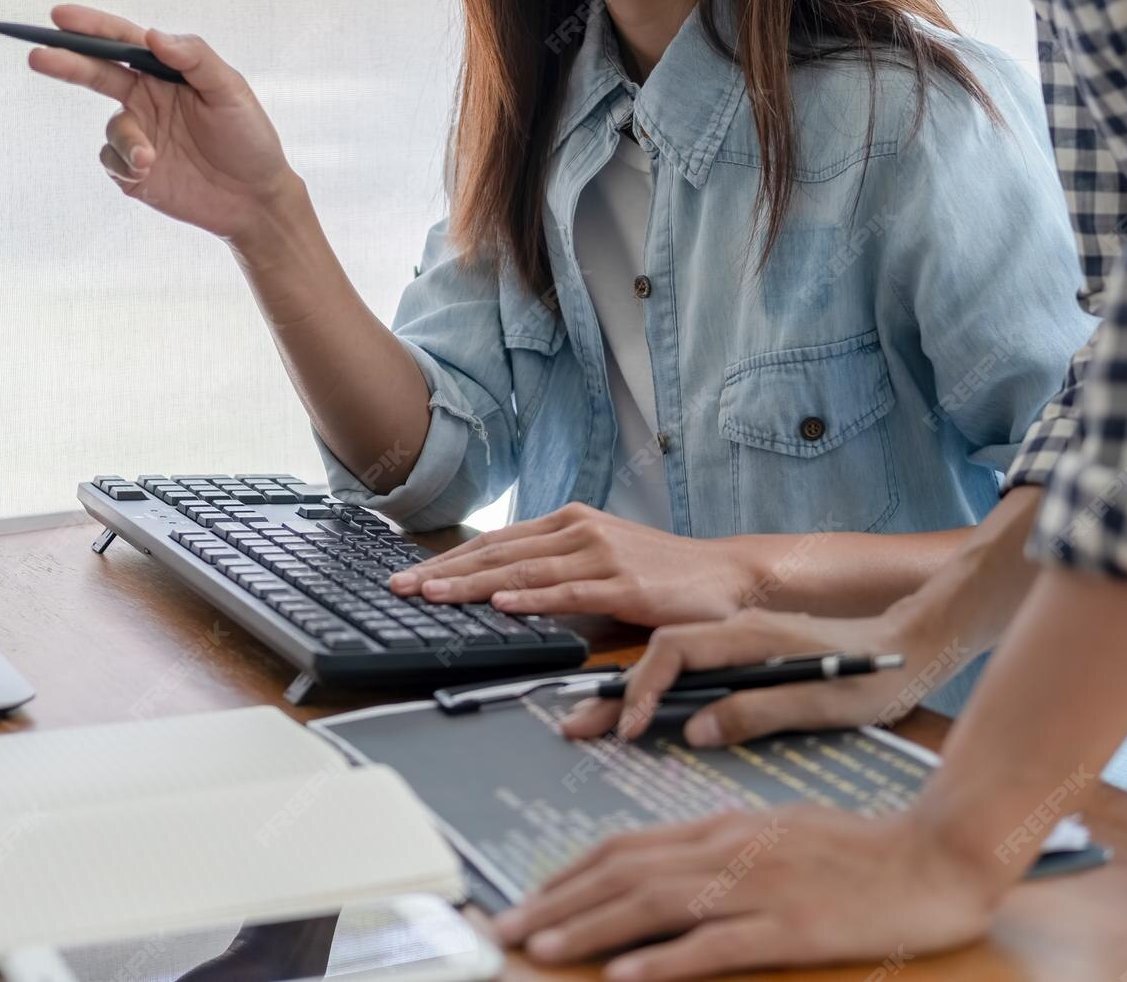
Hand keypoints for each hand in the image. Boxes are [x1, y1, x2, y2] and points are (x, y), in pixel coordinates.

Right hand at [24, 4, 298, 245]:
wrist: (255, 199)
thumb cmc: (249, 137)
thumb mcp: (230, 90)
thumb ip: (194, 58)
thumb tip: (152, 35)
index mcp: (167, 73)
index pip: (123, 42)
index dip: (92, 28)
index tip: (60, 16)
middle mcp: (147, 99)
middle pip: (98, 74)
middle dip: (67, 63)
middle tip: (39, 55)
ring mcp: (139, 135)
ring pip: (111, 127)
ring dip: (126, 138)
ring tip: (149, 156)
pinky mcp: (133, 172)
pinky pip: (112, 160)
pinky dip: (125, 163)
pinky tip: (149, 171)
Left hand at [388, 502, 761, 625]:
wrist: (726, 575)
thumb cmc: (661, 572)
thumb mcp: (601, 559)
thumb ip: (554, 569)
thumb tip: (499, 589)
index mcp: (570, 522)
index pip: (495, 541)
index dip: (448, 559)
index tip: (408, 575)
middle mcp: (580, 531)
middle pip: (499, 553)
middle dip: (444, 572)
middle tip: (400, 588)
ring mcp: (603, 555)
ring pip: (525, 571)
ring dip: (474, 585)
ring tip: (433, 596)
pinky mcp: (626, 585)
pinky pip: (570, 592)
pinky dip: (533, 598)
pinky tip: (502, 604)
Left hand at [492, 805, 1000, 980]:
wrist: (938, 856)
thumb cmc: (861, 853)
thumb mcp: (780, 838)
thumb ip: (722, 851)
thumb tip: (665, 875)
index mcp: (726, 827)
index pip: (627, 846)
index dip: (570, 873)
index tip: (528, 898)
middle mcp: (732, 848)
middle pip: (626, 872)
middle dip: (559, 901)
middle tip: (507, 928)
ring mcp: (761, 886)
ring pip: (657, 904)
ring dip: (592, 927)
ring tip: (543, 948)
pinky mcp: (793, 927)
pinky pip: (717, 944)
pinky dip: (666, 959)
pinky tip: (627, 975)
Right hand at [558, 606, 966, 747]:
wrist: (919, 643)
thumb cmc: (881, 676)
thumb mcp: (825, 703)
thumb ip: (759, 712)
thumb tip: (696, 730)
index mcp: (753, 634)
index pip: (675, 651)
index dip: (644, 690)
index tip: (628, 729)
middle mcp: (741, 629)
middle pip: (661, 654)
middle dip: (617, 692)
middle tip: (576, 725)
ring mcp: (745, 638)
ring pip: (672, 659)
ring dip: (632, 690)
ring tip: (595, 722)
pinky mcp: (753, 654)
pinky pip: (692, 668)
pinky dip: (660, 689)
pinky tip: (646, 711)